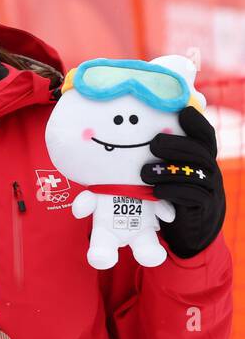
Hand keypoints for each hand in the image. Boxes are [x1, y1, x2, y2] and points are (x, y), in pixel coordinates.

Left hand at [141, 106, 225, 258]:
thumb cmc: (172, 189)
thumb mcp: (168, 168)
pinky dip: (174, 192)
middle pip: (200, 151)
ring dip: (168, 171)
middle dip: (177, 145)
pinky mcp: (205, 207)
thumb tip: (128, 128)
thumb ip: (158, 152)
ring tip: (145, 173)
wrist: (190, 226)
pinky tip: (156, 192)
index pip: (205, 135)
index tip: (182, 111)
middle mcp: (209, 169)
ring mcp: (210, 188)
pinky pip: (195, 196)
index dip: (197, 122)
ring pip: (196, 174)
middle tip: (154, 144)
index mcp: (201, 155)